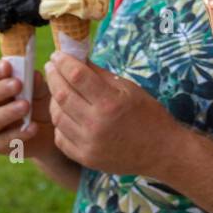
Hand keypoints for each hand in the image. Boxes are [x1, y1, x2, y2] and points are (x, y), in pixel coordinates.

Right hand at [0, 60, 58, 159]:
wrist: (50, 132)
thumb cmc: (41, 103)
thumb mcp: (42, 91)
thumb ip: (36, 83)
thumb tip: (35, 75)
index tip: (8, 66)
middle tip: (17, 84)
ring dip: (7, 112)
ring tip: (26, 106)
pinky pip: (2, 141)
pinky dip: (18, 134)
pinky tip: (33, 127)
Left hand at [44, 52, 173, 177]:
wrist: (161, 152)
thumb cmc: (148, 115)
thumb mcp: (129, 88)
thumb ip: (100, 74)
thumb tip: (78, 58)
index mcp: (110, 103)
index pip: (77, 76)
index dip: (64, 63)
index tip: (57, 55)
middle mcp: (96, 124)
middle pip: (62, 95)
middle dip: (54, 77)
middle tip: (52, 67)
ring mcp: (89, 144)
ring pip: (57, 116)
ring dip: (53, 99)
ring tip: (58, 89)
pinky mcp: (85, 158)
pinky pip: (60, 137)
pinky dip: (60, 123)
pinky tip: (65, 113)